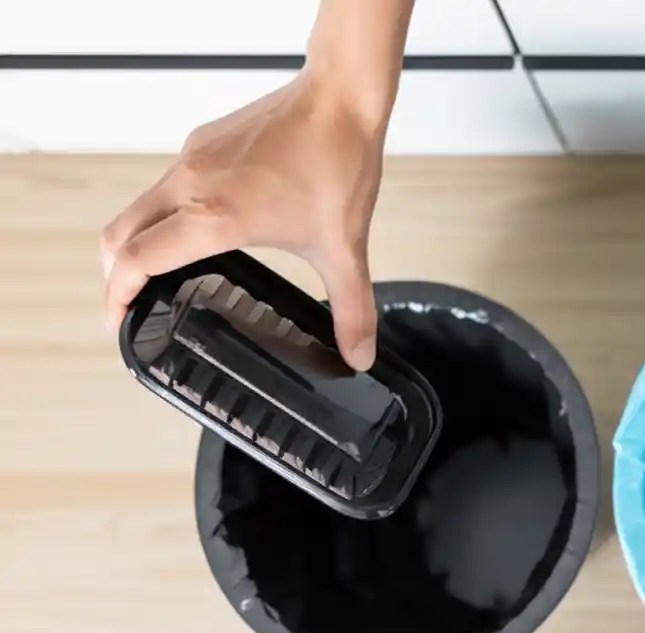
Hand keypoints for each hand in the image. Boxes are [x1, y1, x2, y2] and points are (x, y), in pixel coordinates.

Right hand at [100, 69, 388, 370]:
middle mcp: (189, 185)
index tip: (118, 323)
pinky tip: (199, 228)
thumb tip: (360, 355)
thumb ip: (352, 309)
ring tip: (160, 272)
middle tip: (131, 305)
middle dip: (115, 274)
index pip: (136, 261)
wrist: (341, 96)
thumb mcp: (345, 249)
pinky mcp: (203, 141)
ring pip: (140, 206)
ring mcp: (192, 158)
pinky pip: (167, 183)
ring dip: (138, 241)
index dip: (117, 296)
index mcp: (212, 218)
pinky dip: (164, 213)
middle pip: (120, 235)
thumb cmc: (337, 163)